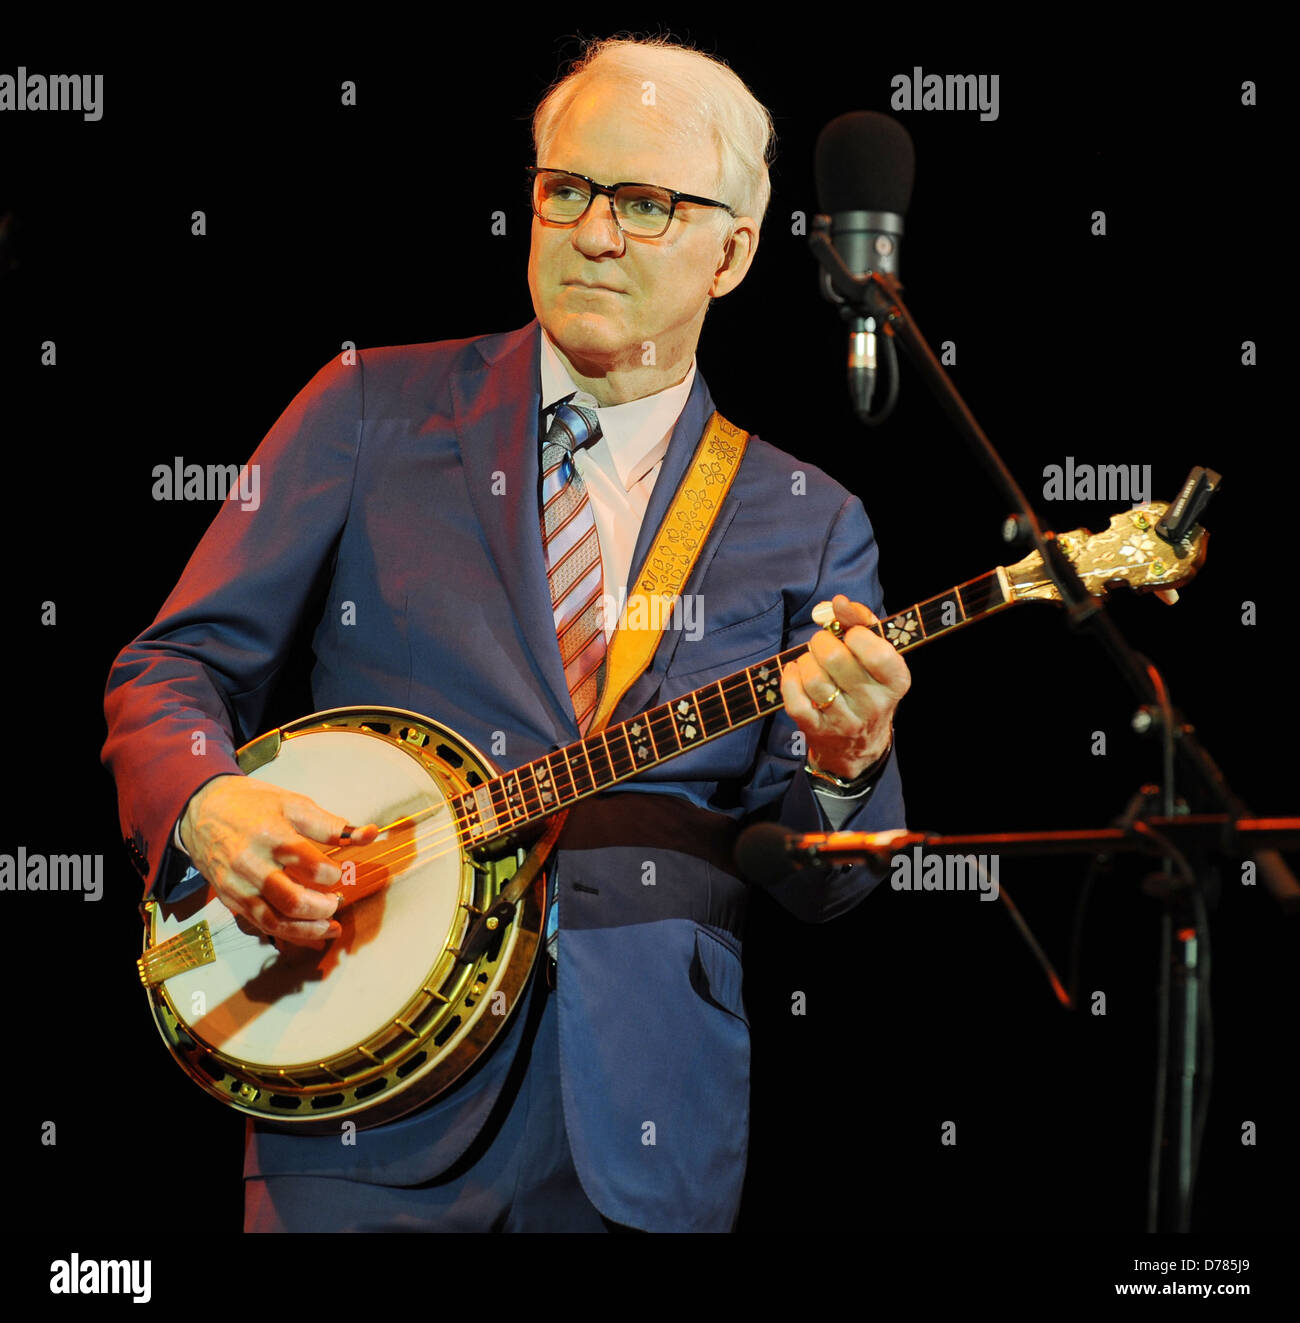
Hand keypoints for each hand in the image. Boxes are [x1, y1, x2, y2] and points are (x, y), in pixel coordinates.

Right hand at [179, 774, 377, 947]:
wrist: (201, 810)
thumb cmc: (254, 805)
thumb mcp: (293, 804)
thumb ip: (331, 825)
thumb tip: (370, 834)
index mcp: (271, 834)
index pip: (310, 865)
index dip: (332, 874)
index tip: (339, 871)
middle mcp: (251, 863)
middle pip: (292, 900)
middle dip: (323, 908)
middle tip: (338, 902)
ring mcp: (237, 884)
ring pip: (275, 920)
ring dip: (309, 929)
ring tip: (332, 927)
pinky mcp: (230, 898)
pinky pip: (260, 924)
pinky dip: (288, 932)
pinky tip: (308, 930)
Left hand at [781, 594, 909, 779]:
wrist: (859, 745)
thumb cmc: (867, 685)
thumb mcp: (877, 654)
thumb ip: (862, 621)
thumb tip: (839, 602)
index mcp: (896, 681)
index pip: (875, 651)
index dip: (855, 634)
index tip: (851, 636)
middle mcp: (873, 704)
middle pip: (835, 658)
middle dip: (822, 641)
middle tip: (824, 645)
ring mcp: (845, 721)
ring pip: (813, 678)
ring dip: (805, 661)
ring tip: (812, 662)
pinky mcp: (817, 731)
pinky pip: (794, 700)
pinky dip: (790, 679)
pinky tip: (796, 674)